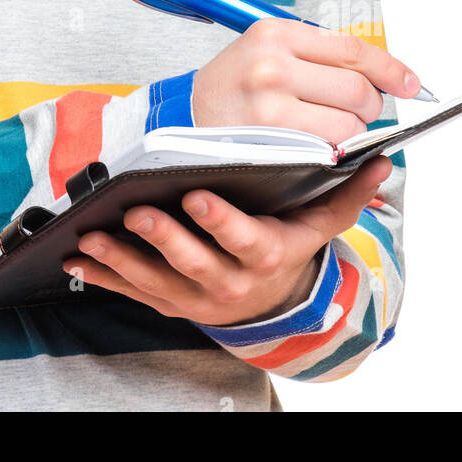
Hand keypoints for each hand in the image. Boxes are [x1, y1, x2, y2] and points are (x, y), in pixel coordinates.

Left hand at [62, 155, 392, 324]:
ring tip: (92, 234)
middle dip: (163, 238)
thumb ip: (347, 191)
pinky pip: (131, 292)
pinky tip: (77, 256)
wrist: (273, 302)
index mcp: (263, 253)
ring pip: (155, 280)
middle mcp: (229, 279)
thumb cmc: (288, 243)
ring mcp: (194, 295)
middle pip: (193, 261)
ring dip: (121, 258)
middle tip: (137, 211)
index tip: (197, 196)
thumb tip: (383, 159)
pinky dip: (102, 276)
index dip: (219, 221)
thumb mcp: (320, 222)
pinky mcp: (167, 300)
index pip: (243, 237)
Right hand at [192, 16, 420, 143]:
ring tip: (327, 130)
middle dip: (369, 106)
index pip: (352, 49)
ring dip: (350, 134)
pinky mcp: (268, 141)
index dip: (390, 69)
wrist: (184, 115)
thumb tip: (383, 74)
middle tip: (356, 112)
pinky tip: (318, 146)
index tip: (411, 83)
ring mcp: (269, 105)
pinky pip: (326, 151)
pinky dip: (333, 153)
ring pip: (347, 125)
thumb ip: (320, 54)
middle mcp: (272, 64)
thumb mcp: (268, 50)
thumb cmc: (234, 84)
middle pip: (358, 89)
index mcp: (276, 33)